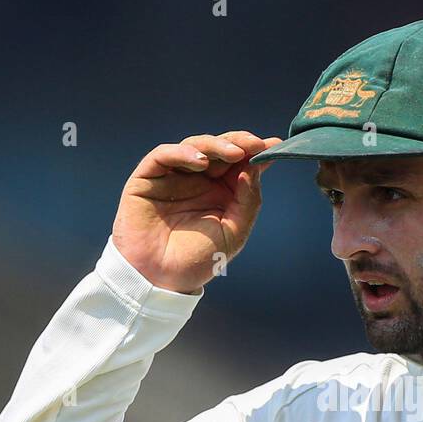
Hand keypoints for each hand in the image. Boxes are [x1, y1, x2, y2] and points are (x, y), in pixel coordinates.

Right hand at [112, 131, 283, 293]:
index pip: (238, 163)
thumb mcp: (234, 232)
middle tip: (254, 144)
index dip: (255, 151)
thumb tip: (255, 167)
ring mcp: (173, 176)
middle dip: (238, 142)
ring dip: (215, 145)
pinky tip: (201, 161)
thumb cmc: (198, 260)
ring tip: (234, 153)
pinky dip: (182, 153)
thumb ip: (248, 201)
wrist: (161, 279)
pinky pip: (163, 155)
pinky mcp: (148, 177)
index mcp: (220, 191)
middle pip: (219, 148)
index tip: (274, 145)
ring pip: (194, 146)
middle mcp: (197, 179)